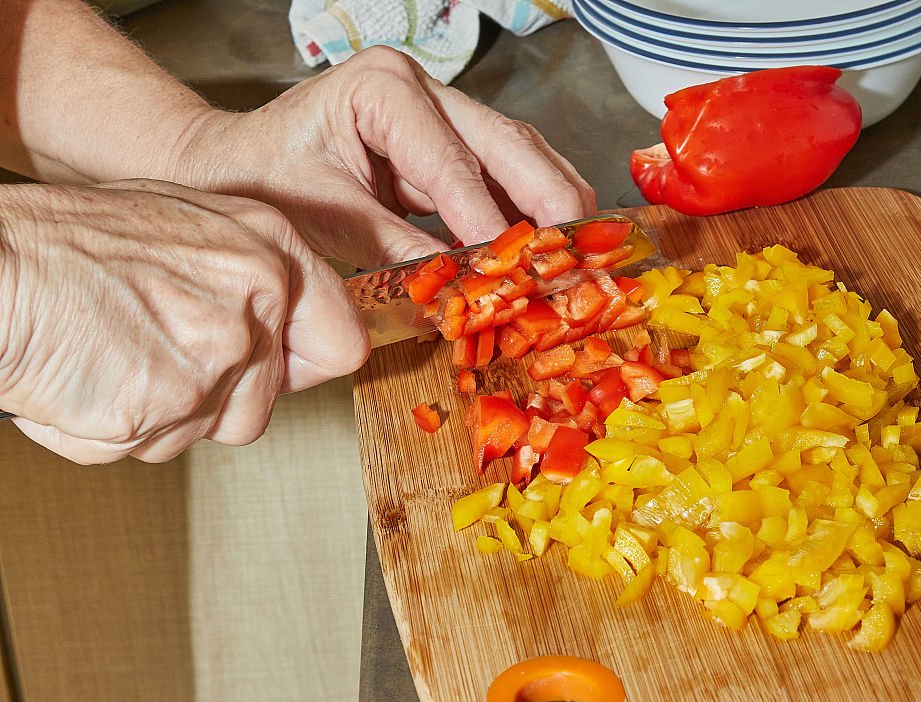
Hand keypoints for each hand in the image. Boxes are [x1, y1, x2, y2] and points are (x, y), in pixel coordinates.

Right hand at [0, 179, 369, 463]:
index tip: (283, 368)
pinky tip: (90, 379)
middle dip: (223, 394)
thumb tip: (285, 326)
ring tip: (117, 359)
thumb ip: (245, 276)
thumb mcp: (180, 226)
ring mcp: (218, 350)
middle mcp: (255, 292)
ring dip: (170, 413)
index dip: (308, 363)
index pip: (342, 339)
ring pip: (220, 425)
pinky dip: (120, 428)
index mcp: (267, 244)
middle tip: (159, 354)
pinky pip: (160, 442)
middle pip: (273, 396)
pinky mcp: (173, 401)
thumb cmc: (65, 247)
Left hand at [166, 46, 597, 269]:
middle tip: (578, 254)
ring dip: (551, 206)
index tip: (513, 267)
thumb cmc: (266, 178)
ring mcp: (440, 112)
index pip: (452, 162)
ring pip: (519, 154)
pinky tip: (546, 250)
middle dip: (548, 202)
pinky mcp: (449, 144)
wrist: (237, 165)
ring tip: (578, 254)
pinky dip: (528, 214)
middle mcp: (421, 89)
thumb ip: (391, 248)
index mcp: (381, 88)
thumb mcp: (323, 217)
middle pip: (509, 143)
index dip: (488, 219)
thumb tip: (451, 288)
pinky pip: (503, 176)